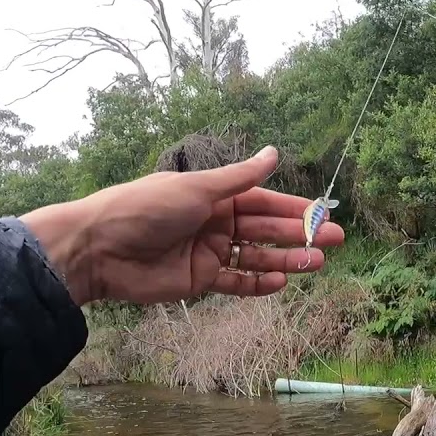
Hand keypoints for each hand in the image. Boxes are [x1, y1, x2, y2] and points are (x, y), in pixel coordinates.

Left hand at [21, 146, 343, 304]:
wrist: (99, 249)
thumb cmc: (145, 208)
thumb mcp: (197, 188)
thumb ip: (239, 177)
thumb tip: (273, 152)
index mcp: (215, 196)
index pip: (264, 202)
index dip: (295, 208)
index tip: (325, 214)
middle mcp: (215, 223)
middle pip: (266, 231)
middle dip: (300, 235)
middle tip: (336, 241)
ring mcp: (208, 253)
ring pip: (256, 258)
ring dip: (287, 261)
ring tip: (318, 264)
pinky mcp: (198, 281)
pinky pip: (235, 283)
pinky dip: (258, 284)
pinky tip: (281, 282)